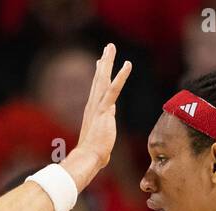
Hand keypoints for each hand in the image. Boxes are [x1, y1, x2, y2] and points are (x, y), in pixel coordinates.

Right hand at [64, 44, 131, 188]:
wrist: (89, 158)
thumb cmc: (93, 155)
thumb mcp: (102, 138)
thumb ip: (105, 128)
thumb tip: (109, 123)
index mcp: (92, 112)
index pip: (96, 90)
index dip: (99, 75)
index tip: (100, 64)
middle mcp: (93, 106)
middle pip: (98, 80)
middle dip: (103, 63)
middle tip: (107, 48)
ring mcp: (98, 106)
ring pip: (103, 79)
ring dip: (108, 62)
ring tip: (111, 47)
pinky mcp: (105, 110)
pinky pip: (114, 89)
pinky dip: (121, 76)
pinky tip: (127, 64)